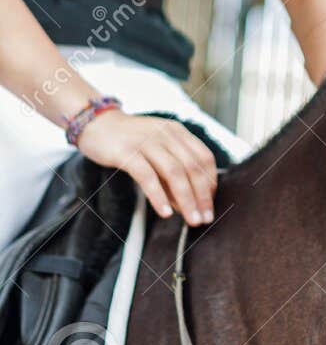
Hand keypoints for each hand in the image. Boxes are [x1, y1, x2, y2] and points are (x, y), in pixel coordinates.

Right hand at [73, 108, 218, 225]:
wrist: (96, 124)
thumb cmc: (129, 141)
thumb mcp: (156, 151)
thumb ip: (171, 173)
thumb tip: (186, 204)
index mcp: (177, 132)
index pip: (204, 157)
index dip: (210, 182)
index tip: (210, 204)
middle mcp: (166, 134)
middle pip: (193, 167)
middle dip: (202, 196)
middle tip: (205, 219)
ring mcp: (146, 141)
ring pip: (174, 172)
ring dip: (186, 199)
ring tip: (191, 220)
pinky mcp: (126, 152)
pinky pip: (147, 176)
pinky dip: (159, 196)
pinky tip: (165, 213)